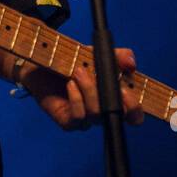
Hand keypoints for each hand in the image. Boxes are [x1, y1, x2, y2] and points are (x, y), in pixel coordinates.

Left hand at [21, 47, 146, 130]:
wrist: (40, 65)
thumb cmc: (71, 61)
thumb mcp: (96, 54)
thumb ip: (116, 56)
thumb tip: (131, 62)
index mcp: (114, 97)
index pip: (134, 113)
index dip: (136, 108)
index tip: (127, 91)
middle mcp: (103, 111)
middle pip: (120, 119)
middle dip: (119, 104)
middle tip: (116, 87)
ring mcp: (86, 118)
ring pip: (97, 113)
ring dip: (90, 90)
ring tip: (79, 71)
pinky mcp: (69, 122)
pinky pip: (79, 117)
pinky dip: (76, 98)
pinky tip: (70, 84)